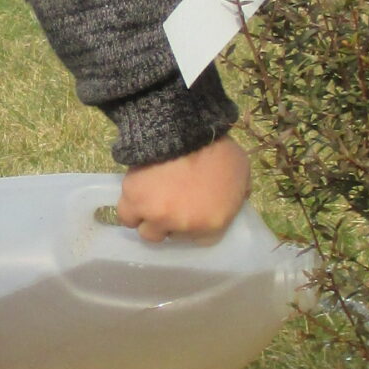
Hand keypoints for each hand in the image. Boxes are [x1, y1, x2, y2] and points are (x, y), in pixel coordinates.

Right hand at [117, 135, 250, 242]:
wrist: (185, 128)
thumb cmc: (217, 149)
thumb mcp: (241, 172)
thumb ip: (237, 194)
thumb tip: (233, 199)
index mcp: (212, 224)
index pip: (200, 240)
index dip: (194, 226)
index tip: (191, 213)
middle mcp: (182, 226)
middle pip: (169, 237)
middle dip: (170, 224)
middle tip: (171, 204)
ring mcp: (155, 215)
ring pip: (145, 232)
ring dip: (148, 220)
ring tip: (150, 202)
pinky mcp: (134, 200)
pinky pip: (126, 214)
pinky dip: (130, 208)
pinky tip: (136, 197)